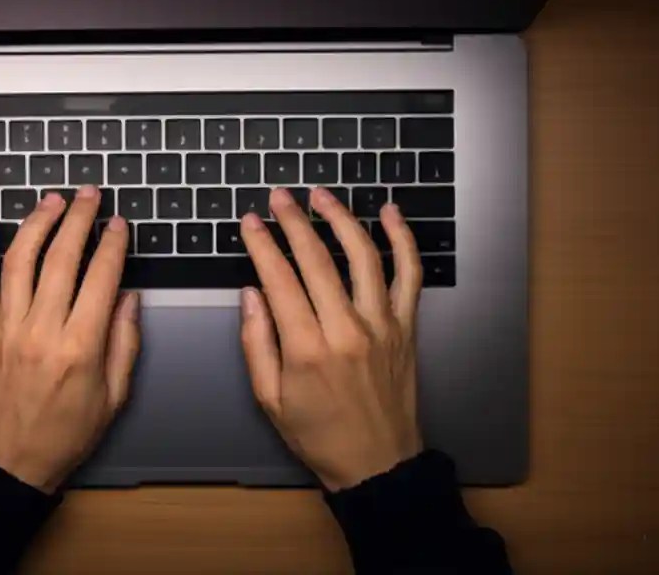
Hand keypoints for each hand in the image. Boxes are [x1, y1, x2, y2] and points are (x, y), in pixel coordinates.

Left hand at [0, 186, 140, 492]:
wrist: (9, 464)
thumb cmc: (63, 436)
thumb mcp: (114, 397)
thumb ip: (124, 343)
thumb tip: (128, 297)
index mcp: (79, 348)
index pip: (101, 278)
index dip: (112, 244)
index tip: (119, 225)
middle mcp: (41, 332)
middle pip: (61, 259)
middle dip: (79, 220)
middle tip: (90, 197)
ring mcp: (5, 330)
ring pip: (19, 261)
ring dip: (37, 224)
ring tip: (52, 201)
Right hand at [239, 187, 422, 490]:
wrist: (378, 463)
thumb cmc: (320, 435)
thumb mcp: (270, 399)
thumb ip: (257, 342)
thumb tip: (251, 294)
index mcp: (308, 350)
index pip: (280, 280)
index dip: (262, 245)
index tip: (249, 222)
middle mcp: (347, 330)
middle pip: (317, 259)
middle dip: (293, 221)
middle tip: (278, 197)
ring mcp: (382, 325)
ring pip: (363, 256)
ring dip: (341, 219)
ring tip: (321, 195)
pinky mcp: (406, 326)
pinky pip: (409, 274)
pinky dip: (402, 239)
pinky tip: (390, 214)